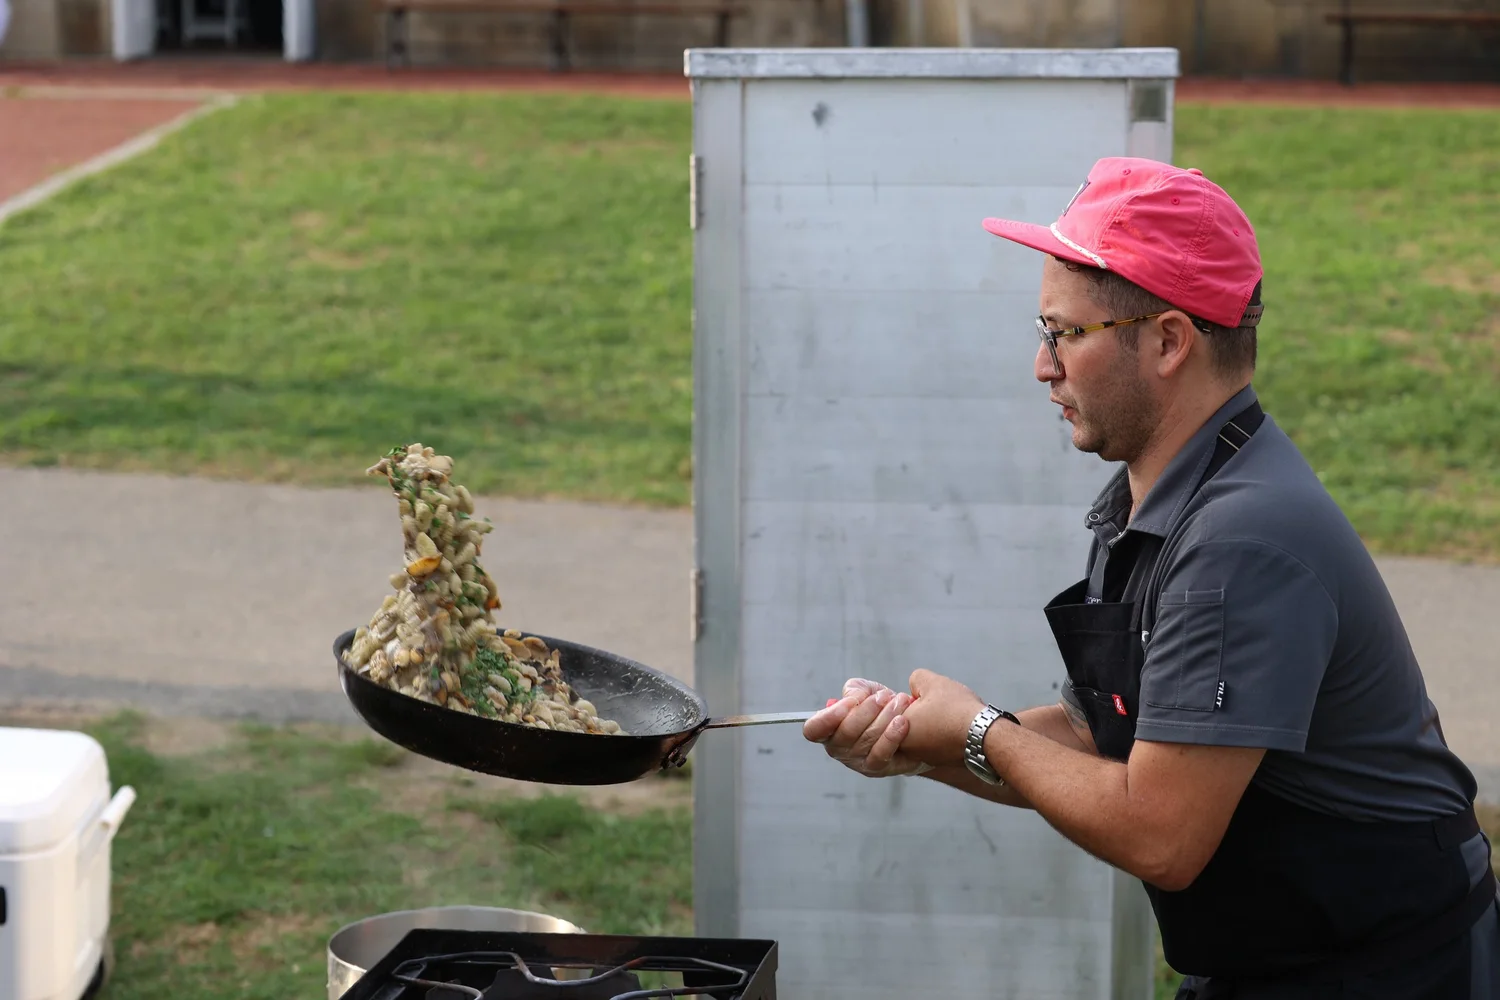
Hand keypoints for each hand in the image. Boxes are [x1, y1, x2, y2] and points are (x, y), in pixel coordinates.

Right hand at [802, 678, 931, 777]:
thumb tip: (853, 697)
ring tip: (899, 702)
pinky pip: (881, 754)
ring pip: (866, 739)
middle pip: (846, 731)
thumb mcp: (866, 691)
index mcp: (828, 729)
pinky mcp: (876, 769)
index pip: (814, 729)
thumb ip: (856, 689)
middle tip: (884, 696)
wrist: (910, 730)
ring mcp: (856, 761)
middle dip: (868, 709)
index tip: (849, 702)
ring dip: (885, 717)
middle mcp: (837, 748)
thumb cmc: (880, 710)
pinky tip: (902, 721)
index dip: (827, 717)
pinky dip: (892, 736)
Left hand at [891, 669, 985, 767]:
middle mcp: (909, 750)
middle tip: (936, 703)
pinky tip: (957, 725)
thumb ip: (915, 680)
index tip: (925, 696)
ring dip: (933, 722)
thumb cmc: (956, 709)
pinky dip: (944, 733)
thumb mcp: (932, 682)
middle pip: (909, 722)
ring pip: (924, 732)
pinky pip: (938, 742)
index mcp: (900, 732)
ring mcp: (926, 758)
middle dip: (920, 710)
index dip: (911, 697)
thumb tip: (915, 688)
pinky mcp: (943, 761)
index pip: (895, 710)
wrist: (985, 736)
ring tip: (949, 713)